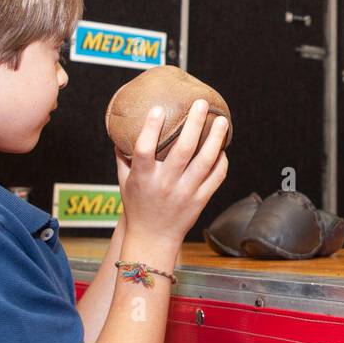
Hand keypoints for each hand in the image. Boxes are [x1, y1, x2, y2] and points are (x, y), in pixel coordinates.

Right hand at [117, 100, 229, 246]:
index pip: (145, 150)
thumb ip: (123, 157)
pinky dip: (221, 162)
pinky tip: (223, 148)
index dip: (151, 128)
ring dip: (215, 140)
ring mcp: (185, 193)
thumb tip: (120, 130)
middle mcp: (165, 184)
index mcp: (144, 178)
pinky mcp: (200, 200)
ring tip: (222, 122)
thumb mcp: (124, 182)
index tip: (159, 108)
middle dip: (194, 124)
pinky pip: (216, 177)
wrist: (153, 238)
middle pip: (183, 150)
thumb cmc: (138, 206)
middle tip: (202, 104)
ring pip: (205, 162)